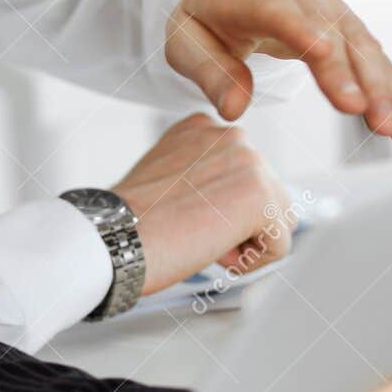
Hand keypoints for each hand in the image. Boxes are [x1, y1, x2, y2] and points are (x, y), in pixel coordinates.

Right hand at [113, 113, 293, 295]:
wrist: (111, 238)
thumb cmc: (128, 223)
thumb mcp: (167, 180)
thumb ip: (204, 178)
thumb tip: (232, 204)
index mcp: (205, 129)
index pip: (244, 178)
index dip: (219, 212)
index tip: (183, 216)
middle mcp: (230, 135)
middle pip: (268, 197)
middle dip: (237, 226)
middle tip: (191, 233)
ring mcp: (249, 161)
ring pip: (279, 221)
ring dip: (245, 243)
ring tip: (200, 241)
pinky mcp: (260, 194)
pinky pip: (280, 246)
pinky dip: (250, 263)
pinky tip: (212, 251)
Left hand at [168, 0, 391, 143]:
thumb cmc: (210, 10)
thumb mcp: (187, 39)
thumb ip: (209, 72)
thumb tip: (233, 110)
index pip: (279, 11)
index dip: (301, 29)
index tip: (322, 52)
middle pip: (332, 34)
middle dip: (351, 73)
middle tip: (365, 113)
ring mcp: (332, 12)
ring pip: (363, 49)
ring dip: (383, 90)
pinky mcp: (350, 30)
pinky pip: (375, 61)